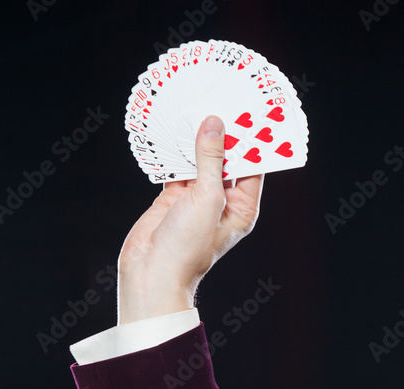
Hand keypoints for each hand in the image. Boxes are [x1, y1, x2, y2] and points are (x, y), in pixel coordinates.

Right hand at [117, 115, 264, 323]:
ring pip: (200, 161)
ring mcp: (197, 200)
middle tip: (223, 100)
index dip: (252, 140)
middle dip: (224, 135)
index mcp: (242, 208)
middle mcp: (222, 202)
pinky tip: (171, 129)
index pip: (253, 166)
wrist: (151, 274)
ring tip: (196, 106)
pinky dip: (173, 151)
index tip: (251, 111)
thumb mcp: (207, 198)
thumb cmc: (187, 247)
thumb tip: (214, 125)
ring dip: (197, 140)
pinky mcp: (173, 198)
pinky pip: (176, 168)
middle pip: (227, 160)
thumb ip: (211, 161)